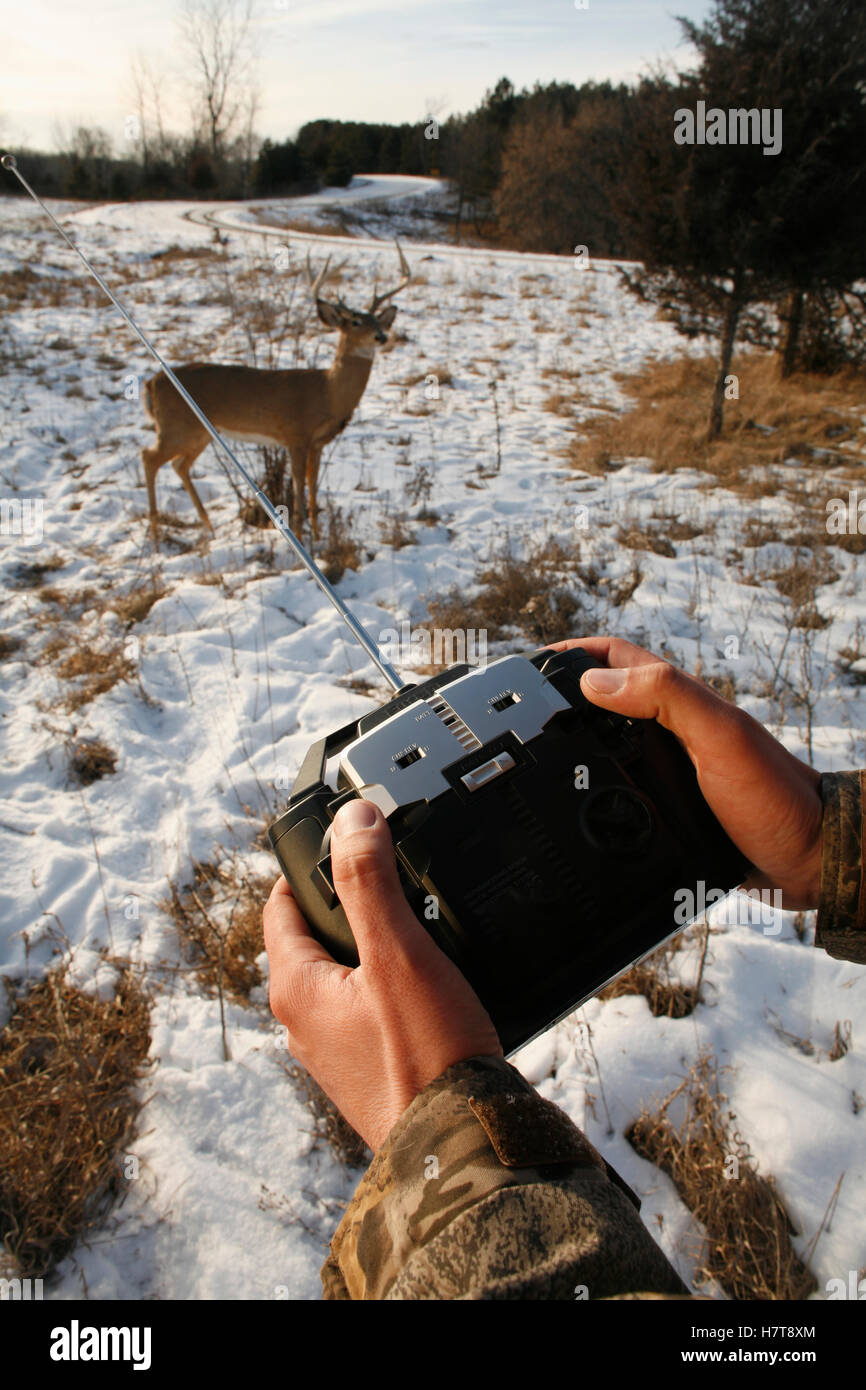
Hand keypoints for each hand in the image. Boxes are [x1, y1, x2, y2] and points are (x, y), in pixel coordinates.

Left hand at [263, 800, 502, 1151]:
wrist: (461, 1145)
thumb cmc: (426, 1057)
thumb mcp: (398, 953)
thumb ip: (369, 882)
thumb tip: (351, 820)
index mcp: (296, 989)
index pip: (280, 908)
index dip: (307, 869)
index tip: (342, 843)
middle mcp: (304, 1024)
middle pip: (313, 940)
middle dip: (347, 907)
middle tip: (390, 881)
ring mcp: (336, 1051)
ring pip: (343, 977)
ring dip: (373, 949)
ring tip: (418, 929)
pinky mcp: (370, 1070)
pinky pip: (369, 1010)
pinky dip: (391, 987)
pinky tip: (431, 985)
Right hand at [550, 635, 822, 908]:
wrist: (810, 860)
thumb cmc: (775, 797)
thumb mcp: (719, 737)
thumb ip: (665, 698)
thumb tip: (595, 680)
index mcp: (681, 703)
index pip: (616, 657)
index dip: (573, 653)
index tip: (529, 665)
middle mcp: (673, 731)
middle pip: (605, 700)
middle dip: (561, 698)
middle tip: (518, 715)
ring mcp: (672, 770)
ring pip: (609, 748)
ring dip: (574, 748)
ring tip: (532, 761)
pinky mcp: (672, 810)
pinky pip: (621, 793)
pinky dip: (592, 794)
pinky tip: (572, 813)